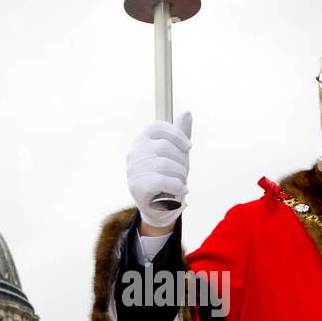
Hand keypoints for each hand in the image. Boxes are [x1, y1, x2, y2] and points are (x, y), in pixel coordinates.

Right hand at [127, 111, 192, 229]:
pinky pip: (162, 180)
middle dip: (181, 160)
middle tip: (184, 173)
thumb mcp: (176, 154)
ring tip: (181, 183)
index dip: (176, 134)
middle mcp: (133, 153)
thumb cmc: (168, 176)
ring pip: (165, 164)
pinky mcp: (136, 186)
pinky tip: (182, 190)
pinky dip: (177, 186)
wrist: (158, 208)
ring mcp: (133, 169)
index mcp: (141, 141)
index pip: (157, 127)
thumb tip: (187, 112)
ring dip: (181, 175)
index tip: (188, 147)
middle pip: (164, 146)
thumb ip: (180, 134)